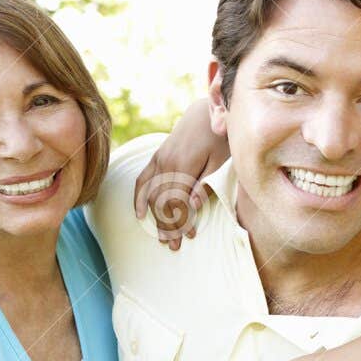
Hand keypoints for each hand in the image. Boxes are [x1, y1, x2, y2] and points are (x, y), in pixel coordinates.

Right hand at [133, 99, 226, 249]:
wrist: (207, 113)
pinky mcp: (156, 156)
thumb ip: (206, 183)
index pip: (177, 202)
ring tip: (161, 238)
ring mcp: (159, 159)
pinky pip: (142, 179)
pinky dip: (139, 198)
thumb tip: (192, 205)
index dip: (181, 222)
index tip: (188, 237)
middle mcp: (166, 163)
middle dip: (168, 226)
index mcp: (183, 166)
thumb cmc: (219, 139)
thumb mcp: (221, 161)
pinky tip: (140, 215)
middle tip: (173, 246)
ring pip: (151, 194)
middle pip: (162, 202)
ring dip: (155, 218)